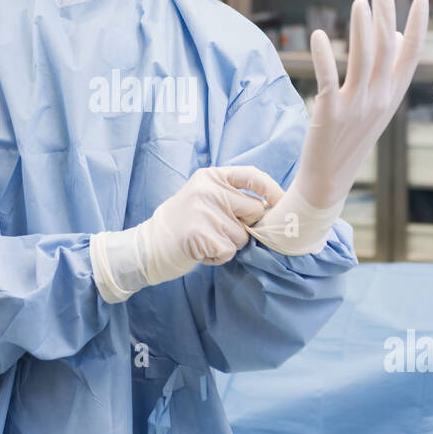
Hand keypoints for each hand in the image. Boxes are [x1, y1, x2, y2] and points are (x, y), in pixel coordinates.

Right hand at [141, 165, 282, 273]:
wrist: (149, 245)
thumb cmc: (184, 223)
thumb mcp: (204, 197)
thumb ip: (232, 197)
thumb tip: (272, 208)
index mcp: (211, 176)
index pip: (252, 176)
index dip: (272, 190)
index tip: (282, 203)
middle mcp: (208, 190)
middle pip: (254, 211)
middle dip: (245, 226)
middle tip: (221, 230)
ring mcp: (203, 212)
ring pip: (242, 236)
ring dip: (229, 244)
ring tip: (206, 240)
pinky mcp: (200, 235)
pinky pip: (229, 251)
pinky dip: (218, 257)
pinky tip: (201, 251)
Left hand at [294, 0, 428, 210]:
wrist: (329, 179)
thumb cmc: (351, 136)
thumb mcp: (376, 104)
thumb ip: (386, 71)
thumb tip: (392, 33)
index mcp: (393, 95)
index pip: (412, 55)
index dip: (418, 26)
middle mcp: (379, 99)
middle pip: (387, 49)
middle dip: (386, 14)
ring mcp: (356, 107)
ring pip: (363, 60)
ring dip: (362, 28)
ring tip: (359, 2)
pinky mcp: (329, 114)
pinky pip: (328, 79)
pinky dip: (324, 56)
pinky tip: (319, 35)